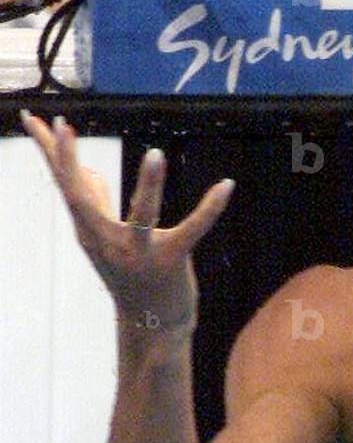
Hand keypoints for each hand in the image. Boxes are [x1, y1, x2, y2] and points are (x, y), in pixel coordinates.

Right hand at [21, 111, 234, 330]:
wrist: (151, 327)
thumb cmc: (131, 276)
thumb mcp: (105, 241)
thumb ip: (98, 204)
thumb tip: (90, 170)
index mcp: (90, 231)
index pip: (64, 184)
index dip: (50, 151)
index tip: (35, 116)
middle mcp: (106, 241)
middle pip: (80, 197)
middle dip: (67, 161)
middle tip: (61, 125)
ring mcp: (139, 253)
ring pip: (142, 215)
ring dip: (149, 185)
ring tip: (156, 153)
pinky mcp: (172, 261)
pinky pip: (193, 229)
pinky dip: (211, 208)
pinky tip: (227, 185)